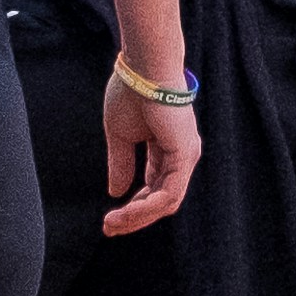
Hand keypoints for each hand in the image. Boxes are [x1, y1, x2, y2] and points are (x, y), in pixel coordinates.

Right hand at [99, 69, 201, 239]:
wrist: (142, 68)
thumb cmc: (131, 92)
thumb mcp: (119, 135)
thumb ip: (120, 164)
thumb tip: (116, 192)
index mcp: (168, 148)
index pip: (154, 186)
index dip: (133, 205)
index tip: (109, 218)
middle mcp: (181, 155)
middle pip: (161, 199)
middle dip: (134, 217)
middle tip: (109, 228)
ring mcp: (186, 156)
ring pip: (166, 202)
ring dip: (138, 217)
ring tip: (113, 223)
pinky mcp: (185, 155)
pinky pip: (169, 193)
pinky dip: (147, 207)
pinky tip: (126, 212)